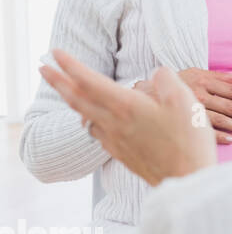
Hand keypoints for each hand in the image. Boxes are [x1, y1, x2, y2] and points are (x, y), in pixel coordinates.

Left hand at [41, 48, 216, 185]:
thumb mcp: (185, 101)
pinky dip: (91, 121)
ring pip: (85, 117)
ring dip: (72, 101)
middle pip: (76, 99)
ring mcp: (115, 141)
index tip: (56, 53)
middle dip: (57, 82)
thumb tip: (157, 73)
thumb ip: (166, 79)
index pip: (89, 81)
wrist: (185, 180)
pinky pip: (98, 133)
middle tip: (42, 69)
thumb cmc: (187, 140)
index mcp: (126, 106)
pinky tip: (97, 121)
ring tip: (69, 92)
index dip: (70, 65)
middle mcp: (113, 123)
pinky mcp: (122, 154)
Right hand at [138, 67, 231, 144]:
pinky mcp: (182, 123)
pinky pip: (202, 131)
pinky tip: (231, 140)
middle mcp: (197, 95)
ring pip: (218, 119)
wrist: (141, 95)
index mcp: (202, 81)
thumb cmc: (172, 84)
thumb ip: (216, 76)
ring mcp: (189, 110)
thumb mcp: (193, 73)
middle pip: (228, 106)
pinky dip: (218, 136)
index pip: (231, 91)